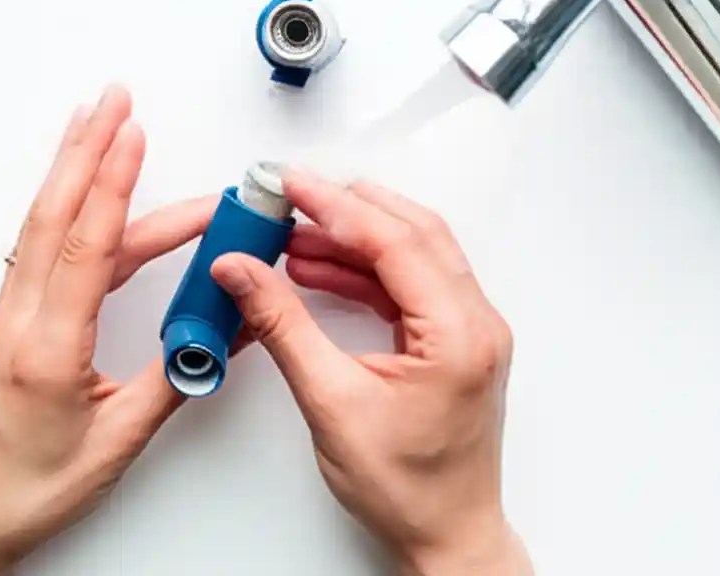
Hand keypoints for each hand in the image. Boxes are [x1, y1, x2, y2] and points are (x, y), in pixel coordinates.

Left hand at [0, 87, 217, 574]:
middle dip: (87, 149)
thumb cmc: (26, 490)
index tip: (131, 134)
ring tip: (104, 128)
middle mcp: (17, 322)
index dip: (112, 185)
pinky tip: (83, 195)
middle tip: (114, 99)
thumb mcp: (117, 444)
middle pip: (54, 216)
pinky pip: (40, 251)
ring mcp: (6, 318)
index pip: (85, 248)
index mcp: (46, 350)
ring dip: (75, 171)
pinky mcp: (8, 323)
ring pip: (44, 228)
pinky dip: (67, 210)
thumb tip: (217, 335)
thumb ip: (173, 381)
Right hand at [211, 170, 531, 575]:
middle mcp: (476, 323)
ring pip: (413, 255)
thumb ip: (283, 326)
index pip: (395, 242)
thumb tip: (243, 273)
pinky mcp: (454, 342)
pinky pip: (409, 286)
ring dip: (353, 240)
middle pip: (412, 234)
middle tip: (290, 196)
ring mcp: (470, 331)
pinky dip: (365, 272)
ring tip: (291, 236)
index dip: (336, 206)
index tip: (291, 184)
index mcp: (459, 335)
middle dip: (347, 209)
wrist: (445, 535)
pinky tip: (318, 271)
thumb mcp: (330, 402)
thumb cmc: (407, 489)